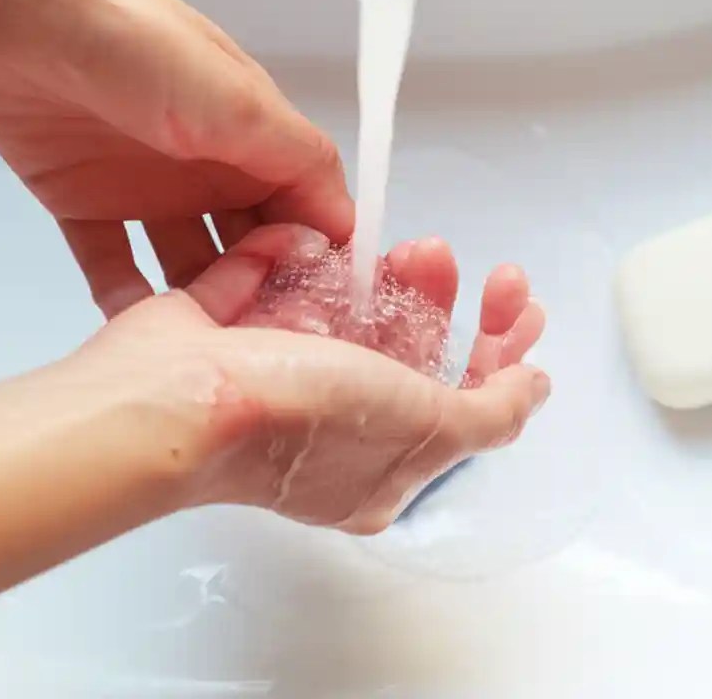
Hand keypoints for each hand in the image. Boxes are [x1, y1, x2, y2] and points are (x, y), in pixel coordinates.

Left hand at [0, 0, 352, 316]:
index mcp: (252, 138)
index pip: (306, 213)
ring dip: (199, 307)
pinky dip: (125, 301)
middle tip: (261, 350)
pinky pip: (112, 267)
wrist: (10, 13)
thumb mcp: (236, 101)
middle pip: (250, 251)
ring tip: (205, 349)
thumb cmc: (130, 42)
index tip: (322, 317)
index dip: (317, 262)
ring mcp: (146, 189)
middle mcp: (207, 167)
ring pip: (187, 268)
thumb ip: (298, 160)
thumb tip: (348, 225)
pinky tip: (141, 333)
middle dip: (261, 297)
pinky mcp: (83, 203)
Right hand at [74, 225, 547, 532]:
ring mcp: (277, 374)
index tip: (518, 308)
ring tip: (407, 248)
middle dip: (441, 300)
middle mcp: (329, 424)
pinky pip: (276, 278)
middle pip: (403, 351)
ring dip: (384, 274)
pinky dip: (298, 257)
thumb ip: (490, 413)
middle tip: (460, 261)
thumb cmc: (296, 421)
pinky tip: (310, 245)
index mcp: (376, 465)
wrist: (177, 397)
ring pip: (345, 311)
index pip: (452, 407)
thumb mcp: (422, 427)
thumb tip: (534, 393)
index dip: (496, 353)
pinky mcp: (231, 327)